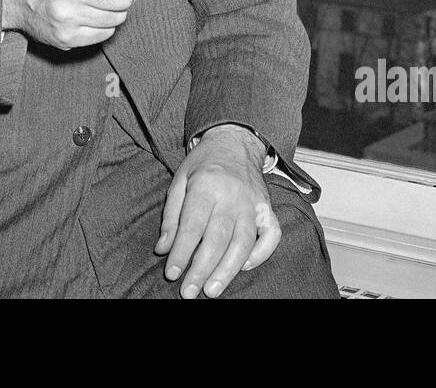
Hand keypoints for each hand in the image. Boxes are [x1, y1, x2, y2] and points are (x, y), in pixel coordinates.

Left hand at [155, 124, 279, 297]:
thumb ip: (171, 216)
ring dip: (228, 270)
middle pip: (218, 238)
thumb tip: (163, 249)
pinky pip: (271, 236)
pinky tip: (243, 267)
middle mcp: (232, 195)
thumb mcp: (179, 181)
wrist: (234, 142)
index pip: (193, 225)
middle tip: (189, 292)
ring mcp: (253, 203)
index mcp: (207, 185)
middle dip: (202, 269)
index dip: (182, 252)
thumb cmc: (203, 165)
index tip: (172, 273)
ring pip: (243, 242)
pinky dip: (260, 255)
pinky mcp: (268, 209)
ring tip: (212, 289)